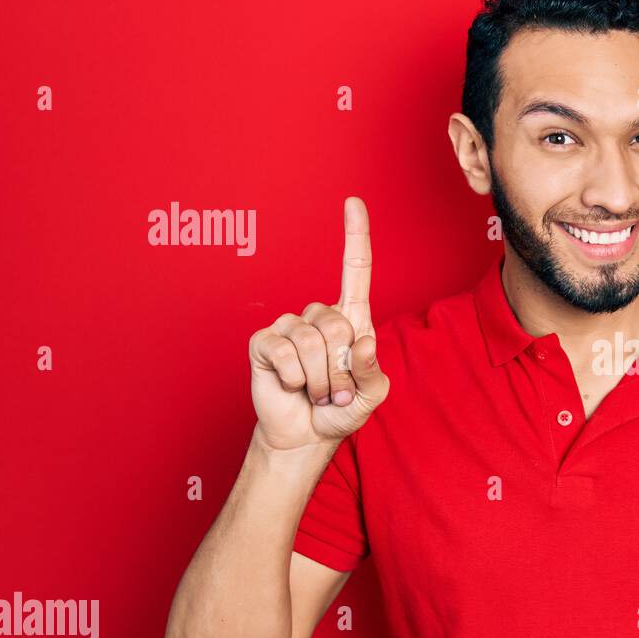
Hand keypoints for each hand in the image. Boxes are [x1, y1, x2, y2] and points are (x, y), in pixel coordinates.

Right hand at [247, 197, 390, 449]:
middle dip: (342, 368)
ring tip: (317, 392)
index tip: (353, 202)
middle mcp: (320, 316)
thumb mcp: (371, 396)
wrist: (306, 435)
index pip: (355, 271)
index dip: (355, 236)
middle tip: (337, 391)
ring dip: (320, 378)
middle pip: (338, 324)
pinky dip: (295, 378)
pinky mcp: (265, 342)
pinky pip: (286, 353)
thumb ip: (373, 373)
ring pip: (312, 342)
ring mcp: (290, 326)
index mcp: (351, 320)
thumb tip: (363, 341)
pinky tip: (292, 385)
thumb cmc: (342, 410)